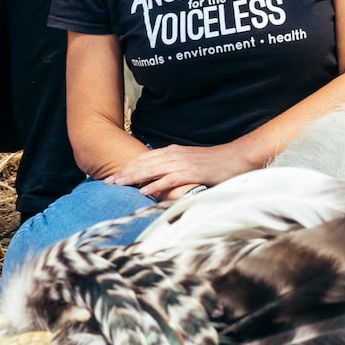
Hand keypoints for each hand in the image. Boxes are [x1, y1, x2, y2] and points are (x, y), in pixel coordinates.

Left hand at [104, 142, 263, 199]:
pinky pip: (169, 179)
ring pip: (151, 169)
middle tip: (107, 181)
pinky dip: (155, 185)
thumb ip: (176, 170)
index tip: (114, 175)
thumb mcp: (192, 164)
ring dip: (133, 177)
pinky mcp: (192, 172)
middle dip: (124, 172)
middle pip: (143, 163)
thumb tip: (163, 180)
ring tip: (118, 184)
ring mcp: (182, 163)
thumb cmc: (216, 163)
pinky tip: (143, 191)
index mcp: (173, 152)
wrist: (238, 157)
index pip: (145, 158)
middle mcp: (174, 155)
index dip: (128, 167)